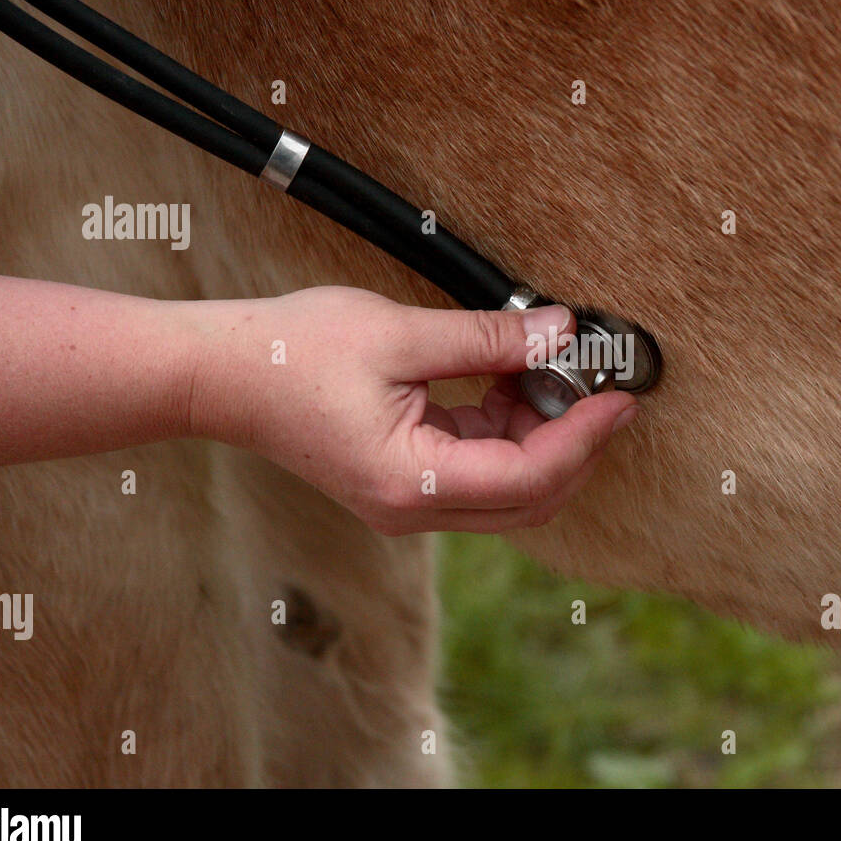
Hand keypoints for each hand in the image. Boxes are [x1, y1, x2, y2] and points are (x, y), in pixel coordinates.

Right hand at [186, 286, 638, 534]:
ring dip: (541, 436)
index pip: (529, 476)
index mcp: (413, 483)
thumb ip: (487, 340)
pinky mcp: (402, 482)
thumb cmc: (292, 354)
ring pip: (506, 487)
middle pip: (528, 498)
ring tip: (551, 371)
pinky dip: (506, 431)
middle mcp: (414, 508)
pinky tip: (511, 382)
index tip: (621, 397)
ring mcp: (407, 501)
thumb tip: (559, 332)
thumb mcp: (400, 334)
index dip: (585, 438)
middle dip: (575, 445)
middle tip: (605, 388)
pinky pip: (477, 469)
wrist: (219, 374)